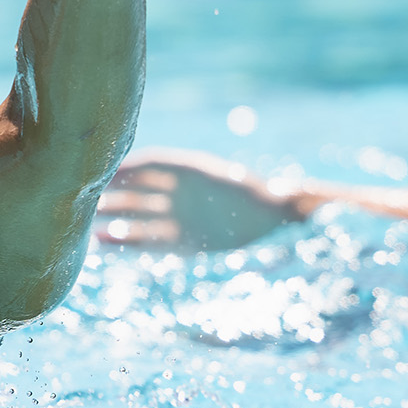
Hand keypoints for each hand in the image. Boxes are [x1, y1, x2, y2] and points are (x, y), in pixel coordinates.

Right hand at [96, 149, 309, 251]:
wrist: (272, 226)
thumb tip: (324, 200)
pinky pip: (144, 237)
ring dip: (112, 214)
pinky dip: (123, 239)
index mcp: (199, 174)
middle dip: (112, 189)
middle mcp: (182, 191)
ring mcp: (174, 213)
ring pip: (135, 210)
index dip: (132, 166)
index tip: (109, 168)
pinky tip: (103, 243)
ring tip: (85, 223)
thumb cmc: (280, 209)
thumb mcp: (291, 201)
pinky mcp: (176, 239)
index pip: (157, 163)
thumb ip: (305, 199)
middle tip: (82, 195)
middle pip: (139, 185)